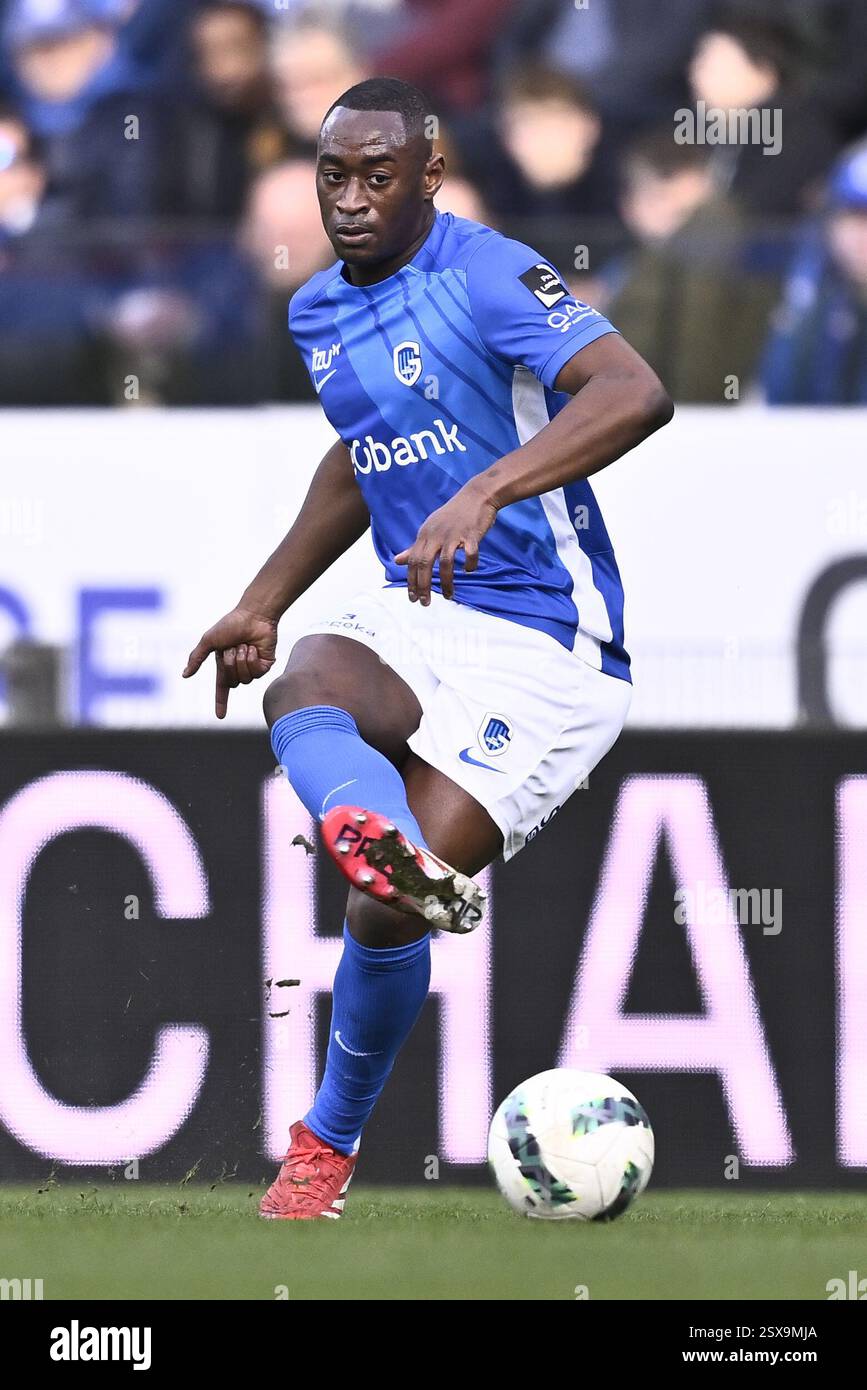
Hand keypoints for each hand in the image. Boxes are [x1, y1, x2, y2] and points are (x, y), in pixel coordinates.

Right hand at [182, 606, 278, 718]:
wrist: (253, 615)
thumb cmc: (230, 625)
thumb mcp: (208, 641)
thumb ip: (196, 658)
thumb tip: (184, 675)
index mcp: (225, 665)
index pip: (222, 688)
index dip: (221, 702)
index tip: (220, 716)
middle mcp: (239, 668)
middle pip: (232, 682)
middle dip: (229, 664)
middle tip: (232, 647)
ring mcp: (253, 667)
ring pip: (245, 678)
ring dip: (241, 659)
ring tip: (244, 644)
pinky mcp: (265, 665)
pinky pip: (256, 672)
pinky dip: (251, 658)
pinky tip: (254, 647)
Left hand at [394, 484, 496, 604]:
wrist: (477, 496)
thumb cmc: (453, 515)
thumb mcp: (430, 529)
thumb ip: (415, 547)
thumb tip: (397, 560)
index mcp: (425, 535)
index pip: (413, 561)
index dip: (411, 581)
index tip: (412, 598)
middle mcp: (436, 535)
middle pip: (424, 563)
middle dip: (423, 586)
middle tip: (424, 602)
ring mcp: (454, 534)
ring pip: (446, 563)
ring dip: (446, 582)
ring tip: (449, 596)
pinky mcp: (471, 534)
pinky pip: (470, 553)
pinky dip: (470, 564)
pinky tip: (469, 570)